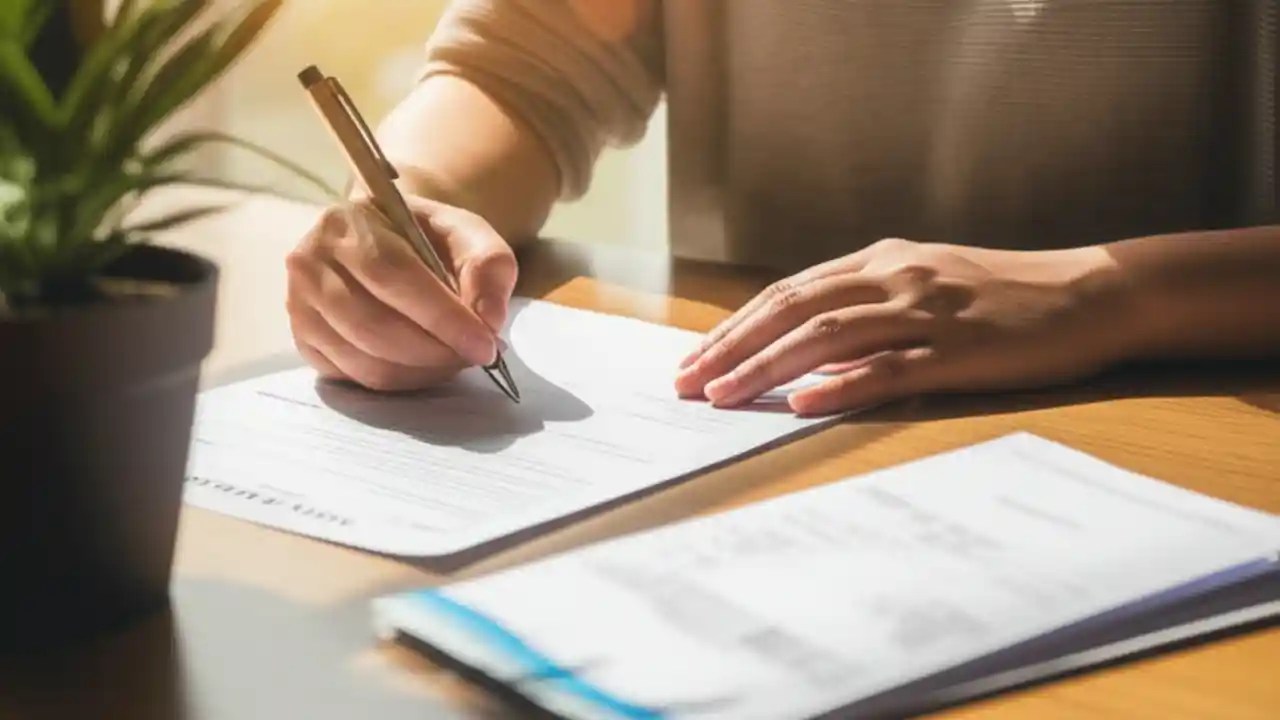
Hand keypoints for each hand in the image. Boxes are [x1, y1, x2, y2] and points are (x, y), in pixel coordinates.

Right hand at [286, 195, 516, 390]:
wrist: (388, 242)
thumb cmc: (428, 238)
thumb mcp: (468, 235)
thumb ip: (488, 267)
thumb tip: (489, 319)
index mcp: (349, 223)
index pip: (392, 276)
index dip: (442, 318)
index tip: (483, 345)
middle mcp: (310, 262)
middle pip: (374, 326)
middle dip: (434, 352)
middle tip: (473, 357)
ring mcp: (299, 305)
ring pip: (364, 359)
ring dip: (420, 371)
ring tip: (453, 359)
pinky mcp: (303, 340)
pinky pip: (352, 377)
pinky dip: (398, 381)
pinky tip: (423, 365)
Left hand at [675, 238, 1134, 414]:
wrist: (1093, 292)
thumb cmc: (1006, 297)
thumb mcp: (928, 283)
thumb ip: (871, 304)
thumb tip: (806, 347)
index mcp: (882, 261)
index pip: (788, 293)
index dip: (735, 327)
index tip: (694, 359)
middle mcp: (894, 277)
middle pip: (793, 309)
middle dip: (732, 347)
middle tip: (686, 383)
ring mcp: (925, 311)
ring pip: (827, 335)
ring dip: (767, 366)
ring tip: (722, 396)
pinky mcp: (960, 350)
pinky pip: (890, 367)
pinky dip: (843, 384)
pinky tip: (804, 402)